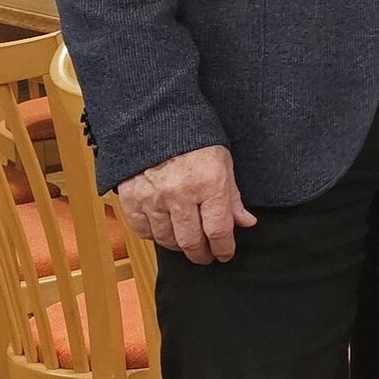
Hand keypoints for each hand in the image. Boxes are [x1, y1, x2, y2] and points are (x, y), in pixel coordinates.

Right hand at [117, 144, 254, 265]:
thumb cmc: (195, 142)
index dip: (224, 248)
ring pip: (167, 240)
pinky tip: (165, 232)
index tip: (225, 254)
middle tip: (207, 256)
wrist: (156, 122)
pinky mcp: (132, 199)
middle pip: (191, 241)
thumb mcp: (223, 164)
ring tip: (188, 244)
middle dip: (202, 254)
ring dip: (180, 247)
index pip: (218, 231)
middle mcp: (180, 194)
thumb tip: (246, 223)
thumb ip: (232, 198)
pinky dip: (156, 236)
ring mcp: (153, 198)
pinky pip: (144, 231)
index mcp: (209, 184)